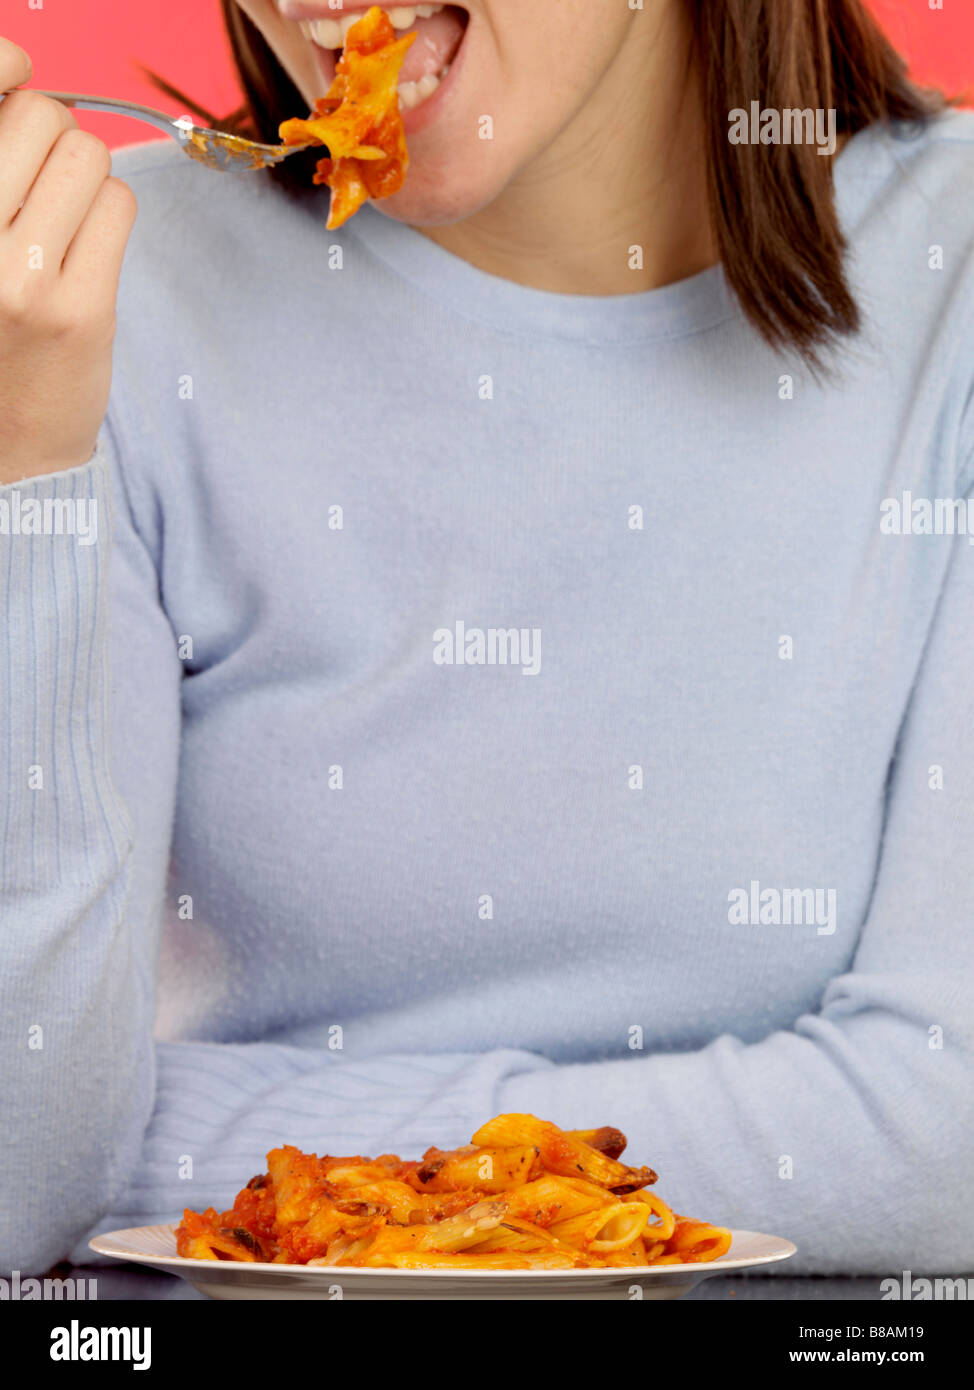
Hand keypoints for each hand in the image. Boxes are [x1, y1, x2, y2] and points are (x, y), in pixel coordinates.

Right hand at [0, 36, 136, 483]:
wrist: (7, 444)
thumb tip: (30, 98)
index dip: (13, 106)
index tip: (21, 143)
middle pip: (42, 116)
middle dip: (56, 138)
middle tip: (47, 185)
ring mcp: (22, 276)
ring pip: (89, 157)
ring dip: (89, 179)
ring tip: (67, 223)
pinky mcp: (81, 308)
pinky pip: (119, 206)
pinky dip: (112, 215)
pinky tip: (90, 251)